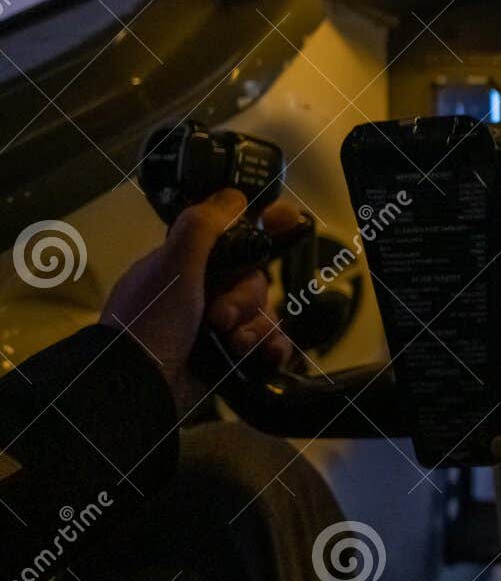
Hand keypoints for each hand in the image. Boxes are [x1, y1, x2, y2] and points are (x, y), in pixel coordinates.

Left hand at [99, 189, 298, 405]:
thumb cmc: (149, 321)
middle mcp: (202, 293)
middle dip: (245, 299)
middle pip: (254, 280)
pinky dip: (271, 349)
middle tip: (219, 317)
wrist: (138, 387)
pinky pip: (268, 344)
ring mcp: (216, 328)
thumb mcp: (172, 264)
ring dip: (256, 328)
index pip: (233, 241)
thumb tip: (233, 193)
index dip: (259, 233)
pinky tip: (266, 356)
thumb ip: (202, 225)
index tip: (282, 221)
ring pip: (264, 313)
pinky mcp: (230, 359)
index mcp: (186, 266)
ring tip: (233, 345)